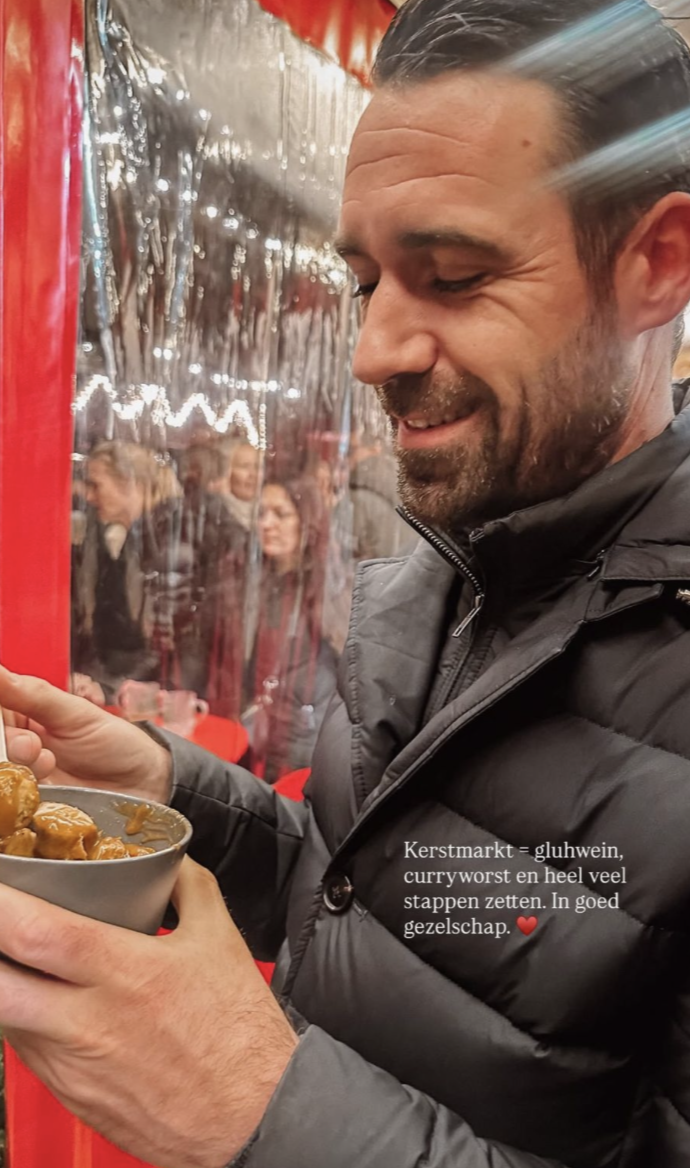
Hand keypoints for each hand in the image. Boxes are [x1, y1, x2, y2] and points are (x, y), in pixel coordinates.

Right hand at [0, 667, 170, 802]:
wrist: (143, 784)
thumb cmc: (114, 742)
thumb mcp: (74, 712)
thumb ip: (31, 693)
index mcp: (22, 715)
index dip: (0, 719)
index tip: (16, 723)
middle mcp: (14, 746)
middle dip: (8, 743)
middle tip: (31, 745)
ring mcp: (20, 777)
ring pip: (1, 771)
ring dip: (18, 767)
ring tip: (49, 764)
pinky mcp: (28, 806)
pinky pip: (10, 802)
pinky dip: (23, 794)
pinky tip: (48, 785)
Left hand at [0, 859, 296, 1167]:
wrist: (254, 1115)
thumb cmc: (240, 1033)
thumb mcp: (220, 938)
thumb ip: (188, 887)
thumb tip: (166, 861)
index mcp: (125, 973)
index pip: (34, 933)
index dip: (0, 905)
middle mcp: (88, 1024)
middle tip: (0, 924)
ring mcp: (73, 1067)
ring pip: (4, 1020)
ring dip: (5, 985)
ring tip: (23, 959)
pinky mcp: (71, 1098)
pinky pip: (28, 1052)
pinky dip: (26, 1021)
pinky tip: (50, 1003)